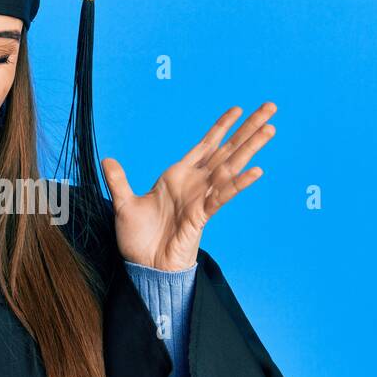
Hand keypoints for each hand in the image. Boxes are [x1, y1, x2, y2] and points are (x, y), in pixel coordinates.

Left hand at [101, 102, 276, 270]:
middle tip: (270, 108)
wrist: (144, 267)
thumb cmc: (138, 239)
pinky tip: (256, 170)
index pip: (206, 145)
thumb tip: (106, 159)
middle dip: (248, 129)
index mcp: (178, 177)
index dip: (222, 127)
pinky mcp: (202, 216)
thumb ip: (119, 181)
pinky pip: (223, 197)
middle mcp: (194, 184)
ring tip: (270, 129)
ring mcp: (201, 199)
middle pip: (227, 150)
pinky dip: (238, 184)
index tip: (238, 109)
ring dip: (250, 149)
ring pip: (231, 168)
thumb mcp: (123, 205)